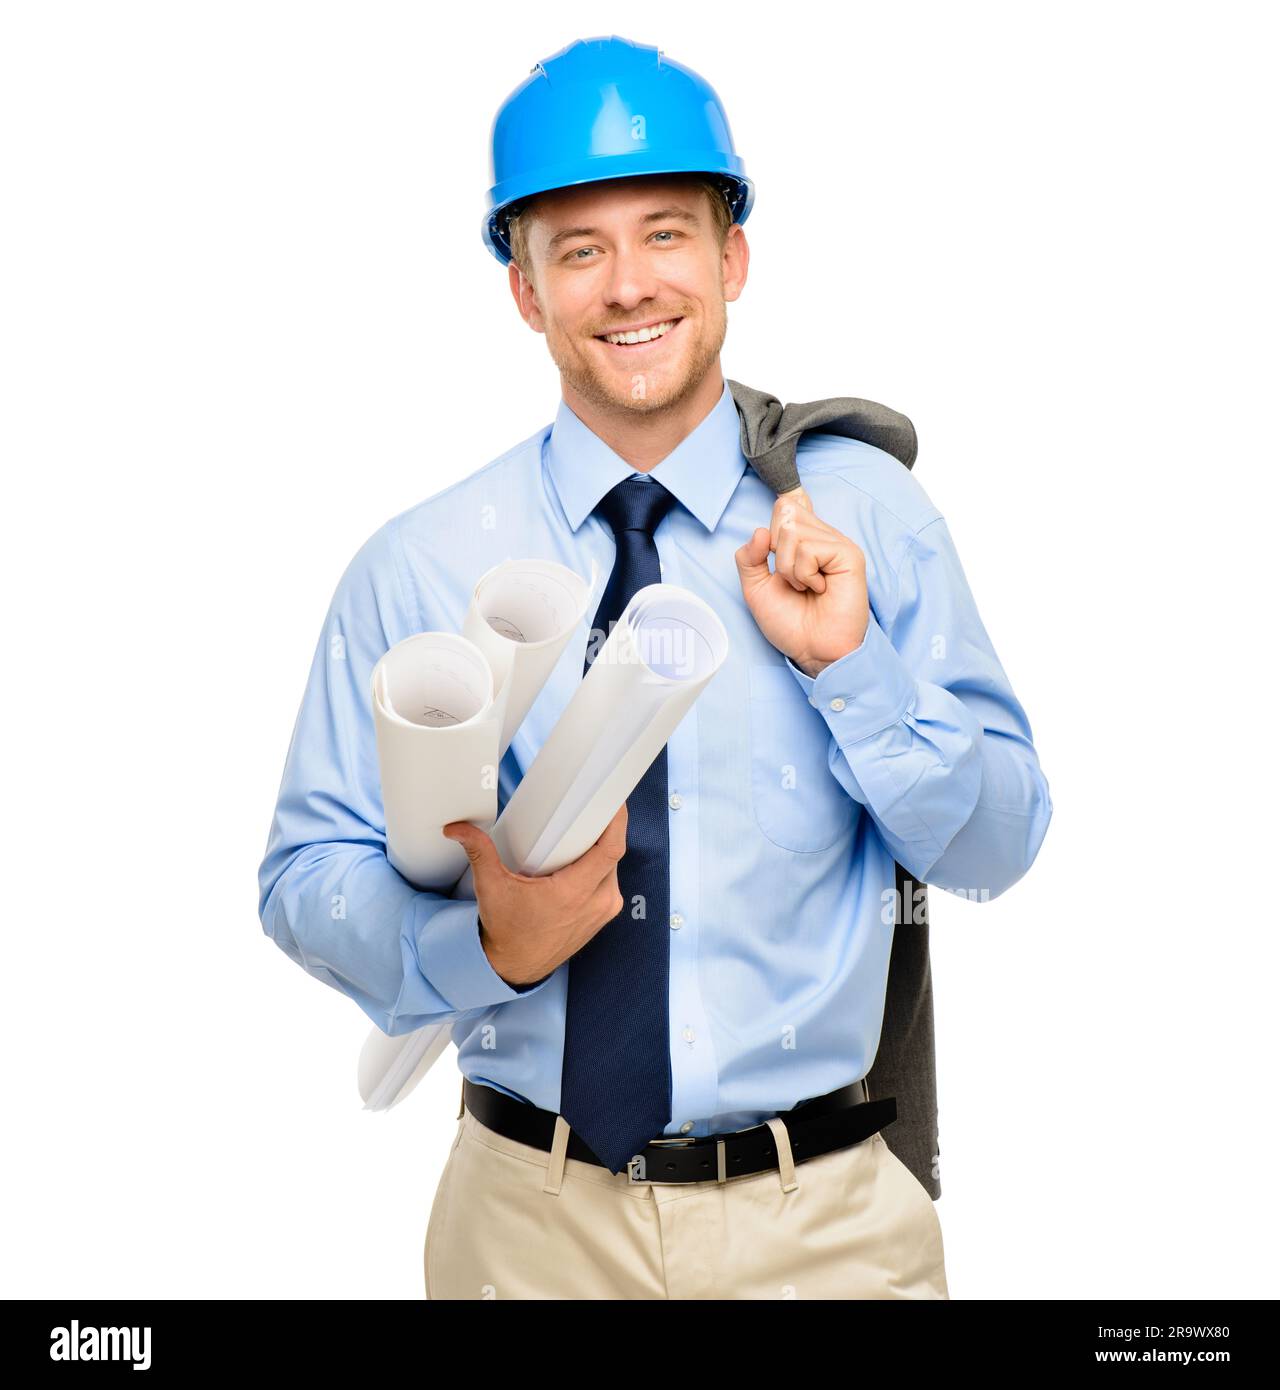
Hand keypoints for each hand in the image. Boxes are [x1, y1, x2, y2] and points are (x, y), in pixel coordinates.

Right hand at [442, 802, 628, 986]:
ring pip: (613, 866)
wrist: (514, 965)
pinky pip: (610, 881)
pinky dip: (600, 866)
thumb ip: (478, 851)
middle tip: (587, 809)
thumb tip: (458, 828)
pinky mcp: (603, 915)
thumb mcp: (491, 887)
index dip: (616, 821)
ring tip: (584, 830)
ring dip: (601, 848)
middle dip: (603, 829)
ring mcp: (603, 911)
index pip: (611, 849)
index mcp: (575, 893)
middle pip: (613, 853)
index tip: (611, 800)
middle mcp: (597, 902)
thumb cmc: (506, 929)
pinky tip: (586, 855)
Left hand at [734, 492, 868, 676]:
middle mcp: (822, 537)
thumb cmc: (791, 624)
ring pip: (792, 531)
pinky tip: (818, 589)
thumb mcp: (756, 588)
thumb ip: (749, 558)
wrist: (813, 651)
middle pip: (785, 512)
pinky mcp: (849, 555)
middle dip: (776, 551)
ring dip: (789, 568)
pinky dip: (804, 574)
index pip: (785, 505)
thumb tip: (760, 531)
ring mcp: (836, 544)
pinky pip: (809, 549)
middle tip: (792, 580)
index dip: (773, 525)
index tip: (774, 554)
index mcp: (804, 541)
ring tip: (804, 588)